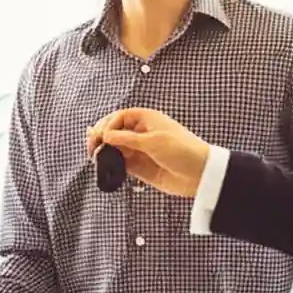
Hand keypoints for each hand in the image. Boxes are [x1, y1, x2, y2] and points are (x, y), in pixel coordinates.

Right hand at [86, 108, 210, 196]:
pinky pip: (122, 164)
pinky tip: (106, 167)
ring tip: (96, 158)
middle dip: (102, 137)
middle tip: (92, 147)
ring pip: (116, 148)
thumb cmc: (183, 151)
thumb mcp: (153, 141)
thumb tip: (104, 135)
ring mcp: (141, 150)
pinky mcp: (141, 167)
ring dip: (105, 152)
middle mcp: (142, 133)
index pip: (119, 117)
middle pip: (115, 132)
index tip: (101, 136)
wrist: (201, 175)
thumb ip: (126, 139)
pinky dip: (113, 165)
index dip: (107, 124)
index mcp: (147, 119)